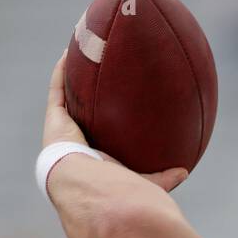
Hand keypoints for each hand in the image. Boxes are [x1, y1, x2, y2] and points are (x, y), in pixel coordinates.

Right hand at [42, 54, 187, 192]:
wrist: (86, 184)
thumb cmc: (115, 186)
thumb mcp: (143, 182)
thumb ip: (162, 178)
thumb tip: (184, 171)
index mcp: (94, 157)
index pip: (99, 137)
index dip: (104, 122)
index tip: (113, 107)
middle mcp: (76, 142)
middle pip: (83, 113)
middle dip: (87, 97)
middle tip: (98, 79)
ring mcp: (63, 129)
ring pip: (68, 97)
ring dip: (72, 78)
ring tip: (81, 55)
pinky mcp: (53, 118)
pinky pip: (57, 88)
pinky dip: (62, 70)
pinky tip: (69, 51)